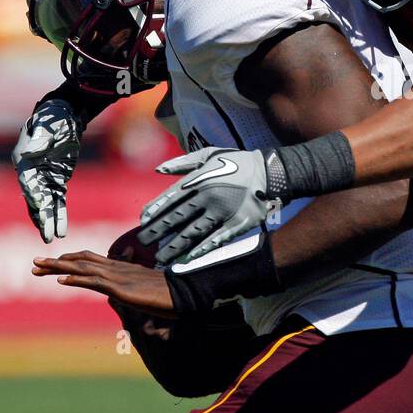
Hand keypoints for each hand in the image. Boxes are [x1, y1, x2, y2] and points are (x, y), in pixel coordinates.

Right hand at [12, 98, 80, 242]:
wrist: (65, 114)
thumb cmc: (52, 118)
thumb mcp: (45, 127)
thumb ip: (38, 142)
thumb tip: (28, 154)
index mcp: (23, 160)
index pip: (28, 182)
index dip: (34, 196)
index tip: (40, 208)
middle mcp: (31, 173)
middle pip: (35, 199)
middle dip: (40, 218)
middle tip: (45, 236)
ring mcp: (44, 178)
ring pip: (46, 204)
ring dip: (49, 221)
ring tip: (51, 238)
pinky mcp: (57, 180)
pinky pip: (58, 201)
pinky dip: (59, 215)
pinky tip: (61, 231)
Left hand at [33, 251, 174, 315]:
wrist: (184, 295)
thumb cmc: (167, 295)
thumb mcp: (142, 291)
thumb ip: (127, 289)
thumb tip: (115, 293)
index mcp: (121, 268)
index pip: (90, 259)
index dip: (69, 260)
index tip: (52, 264)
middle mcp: (117, 268)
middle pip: (81, 260)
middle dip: (56, 261)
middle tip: (35, 263)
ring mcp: (118, 277)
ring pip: (82, 268)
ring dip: (58, 267)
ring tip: (38, 268)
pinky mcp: (121, 288)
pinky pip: (94, 282)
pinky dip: (75, 279)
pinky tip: (60, 280)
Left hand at [137, 147, 281, 265]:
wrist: (269, 172)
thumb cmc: (237, 162)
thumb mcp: (208, 154)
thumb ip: (182, 162)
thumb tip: (158, 169)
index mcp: (199, 180)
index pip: (170, 198)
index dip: (155, 211)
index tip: (143, 222)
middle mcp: (207, 196)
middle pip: (177, 218)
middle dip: (158, 232)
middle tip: (143, 243)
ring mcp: (222, 212)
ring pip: (193, 232)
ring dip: (175, 246)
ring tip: (161, 257)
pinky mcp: (237, 223)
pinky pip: (216, 239)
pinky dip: (201, 249)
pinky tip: (189, 258)